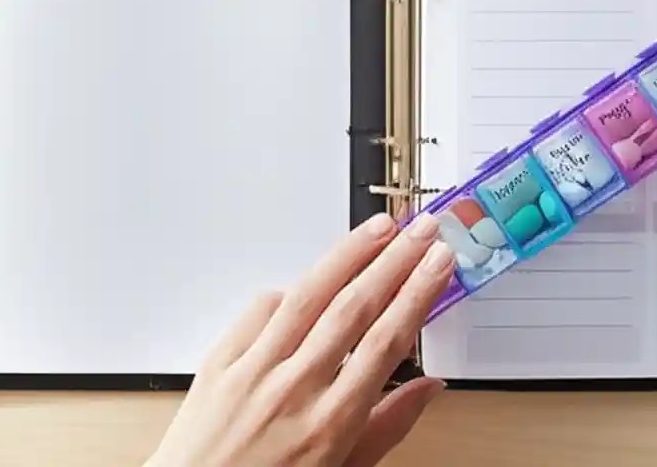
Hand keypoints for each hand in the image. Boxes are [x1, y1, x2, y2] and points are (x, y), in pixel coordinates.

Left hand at [146, 213, 453, 466]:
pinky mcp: (219, 362)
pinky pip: (259, 311)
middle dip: (394, 260)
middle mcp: (293, 390)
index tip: (437, 261)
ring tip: (378, 229)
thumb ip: (388, 426)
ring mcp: (253, 371)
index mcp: (330, 423)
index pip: (385, 341)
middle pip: (354, 308)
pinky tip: (310, 277)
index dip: (417, 292)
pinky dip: (289, 290)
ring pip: (308, 296)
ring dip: (348, 255)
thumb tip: (429, 388)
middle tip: (421, 229)